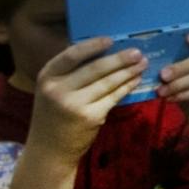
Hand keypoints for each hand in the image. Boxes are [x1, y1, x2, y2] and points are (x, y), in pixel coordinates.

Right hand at [23, 36, 147, 166]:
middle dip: (120, 59)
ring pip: (108, 82)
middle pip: (95, 68)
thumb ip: (71, 72)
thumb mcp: (53, 89)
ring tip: (142, 64)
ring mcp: (74, 104)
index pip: (71, 55)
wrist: (49, 148)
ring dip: (128, 72)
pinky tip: (136, 80)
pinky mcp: (90, 116)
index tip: (111, 40)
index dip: (92, 46)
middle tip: (137, 52)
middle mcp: (57, 89)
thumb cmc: (54, 113)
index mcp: (47, 77)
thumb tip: (104, 49)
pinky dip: (127, 87)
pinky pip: (114, 97)